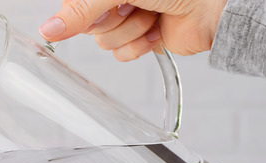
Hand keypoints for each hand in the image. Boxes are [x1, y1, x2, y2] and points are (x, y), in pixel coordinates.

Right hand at [39, 0, 228, 60]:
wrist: (216, 7)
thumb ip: (82, 9)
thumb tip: (48, 29)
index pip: (74, 2)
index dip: (83, 10)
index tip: (104, 5)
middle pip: (88, 24)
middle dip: (114, 18)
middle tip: (136, 4)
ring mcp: (127, 17)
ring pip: (104, 42)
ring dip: (131, 31)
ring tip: (153, 15)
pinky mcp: (140, 39)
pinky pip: (121, 55)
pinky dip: (141, 45)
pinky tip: (157, 30)